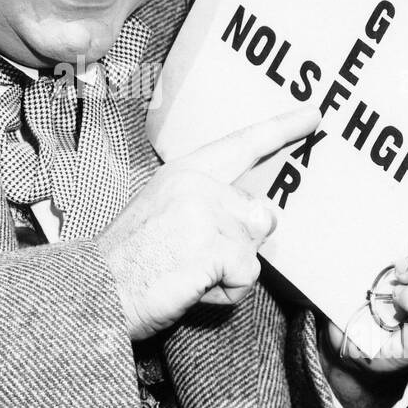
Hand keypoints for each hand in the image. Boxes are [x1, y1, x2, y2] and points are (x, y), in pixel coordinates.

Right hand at [97, 108, 320, 340]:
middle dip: (239, 247)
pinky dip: (225, 293)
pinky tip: (190, 289)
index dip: (281, 129)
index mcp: (182, 172)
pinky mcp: (213, 245)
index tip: (313, 114)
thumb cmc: (127, 265)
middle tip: (192, 262)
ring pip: (254, 248)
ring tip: (186, 276)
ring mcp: (204, 212)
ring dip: (229, 273)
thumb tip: (262, 216)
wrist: (94, 291)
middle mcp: (196, 184)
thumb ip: (212, 208)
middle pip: (258, 215)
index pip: (241, 145)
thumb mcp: (167, 216)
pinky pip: (246, 275)